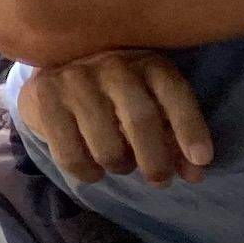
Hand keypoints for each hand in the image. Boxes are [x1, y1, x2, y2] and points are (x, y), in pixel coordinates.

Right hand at [15, 49, 214, 185]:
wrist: (56, 70)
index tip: (201, 160)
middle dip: (156, 162)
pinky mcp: (43, 95)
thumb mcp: (153, 106)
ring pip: (107, 146)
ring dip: (119, 167)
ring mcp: (73, 78)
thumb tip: (194, 173)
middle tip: (160, 180)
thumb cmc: (118, 95)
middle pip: (141, 120)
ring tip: (119, 164)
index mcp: (147, 62)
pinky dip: (88, 173)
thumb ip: (174, 138)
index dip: (190, 128)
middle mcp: (111, 63)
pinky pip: (71, 155)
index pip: (174, 92)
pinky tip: (93, 169)